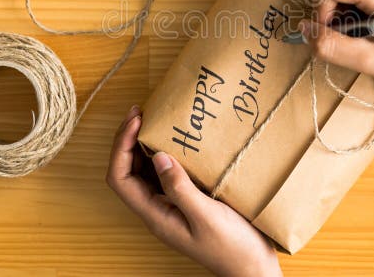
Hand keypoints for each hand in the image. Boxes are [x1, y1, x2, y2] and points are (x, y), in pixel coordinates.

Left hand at [106, 105, 282, 276]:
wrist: (252, 267)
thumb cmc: (232, 249)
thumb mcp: (206, 217)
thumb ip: (180, 188)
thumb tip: (157, 156)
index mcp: (156, 215)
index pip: (120, 179)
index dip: (121, 147)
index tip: (137, 121)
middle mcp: (158, 209)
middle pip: (127, 171)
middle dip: (127, 140)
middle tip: (141, 112)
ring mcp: (171, 204)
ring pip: (145, 171)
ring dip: (144, 145)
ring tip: (155, 119)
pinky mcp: (187, 200)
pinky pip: (167, 173)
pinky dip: (166, 152)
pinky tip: (179, 139)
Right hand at [300, 0, 373, 99]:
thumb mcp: (373, 62)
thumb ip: (333, 46)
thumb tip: (303, 30)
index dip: (319, 8)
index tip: (333, 32)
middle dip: (330, 14)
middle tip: (350, 41)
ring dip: (342, 16)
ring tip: (365, 39)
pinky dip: (354, 13)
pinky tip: (372, 32)